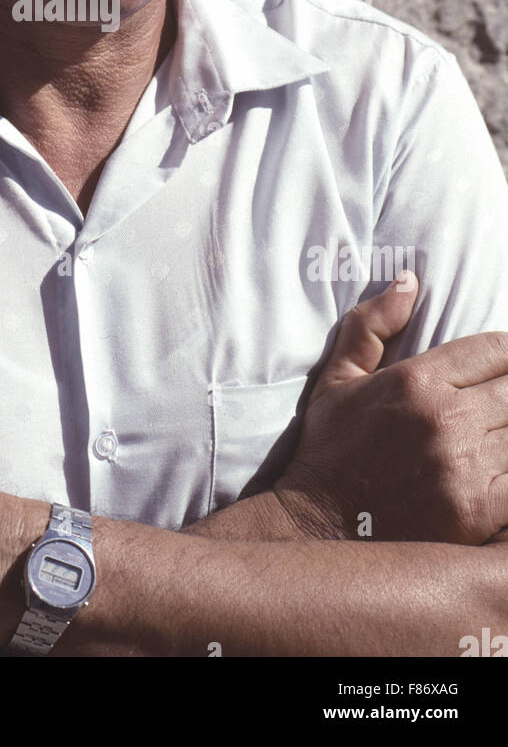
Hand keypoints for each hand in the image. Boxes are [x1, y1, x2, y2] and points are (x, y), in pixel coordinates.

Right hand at [272, 273, 507, 543]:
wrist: (318, 526)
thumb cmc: (330, 449)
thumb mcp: (338, 377)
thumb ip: (373, 324)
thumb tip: (410, 280)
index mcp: (416, 380)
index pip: (497, 349)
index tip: (506, 362)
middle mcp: (446, 419)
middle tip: (500, 401)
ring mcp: (466, 467)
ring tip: (498, 430)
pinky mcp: (478, 511)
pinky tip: (500, 464)